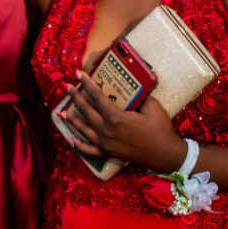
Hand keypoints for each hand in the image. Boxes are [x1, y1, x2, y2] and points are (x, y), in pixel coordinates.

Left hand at [61, 73, 187, 172]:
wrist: (165, 154)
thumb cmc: (160, 129)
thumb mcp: (152, 107)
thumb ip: (140, 97)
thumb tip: (135, 88)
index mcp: (115, 117)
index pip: (96, 96)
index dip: (86, 84)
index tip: (78, 74)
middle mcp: (106, 130)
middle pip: (85, 111)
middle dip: (75, 97)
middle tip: (67, 87)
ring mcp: (105, 144)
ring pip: (83, 130)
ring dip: (72, 120)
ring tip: (62, 112)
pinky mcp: (108, 154)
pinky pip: (89, 150)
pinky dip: (79, 145)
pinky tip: (71, 140)